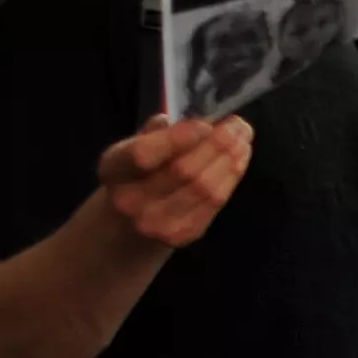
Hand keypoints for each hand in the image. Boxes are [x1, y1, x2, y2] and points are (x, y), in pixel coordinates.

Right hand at [94, 113, 251, 248]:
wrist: (126, 228)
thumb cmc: (133, 177)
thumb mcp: (129, 150)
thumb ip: (156, 134)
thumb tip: (193, 122)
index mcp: (113, 171)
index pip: (145, 155)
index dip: (179, 138)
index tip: (206, 123)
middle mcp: (132, 201)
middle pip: (183, 171)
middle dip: (217, 145)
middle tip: (238, 125)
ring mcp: (160, 223)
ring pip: (205, 189)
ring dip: (230, 161)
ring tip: (244, 140)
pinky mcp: (184, 235)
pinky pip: (215, 204)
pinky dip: (232, 178)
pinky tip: (239, 160)